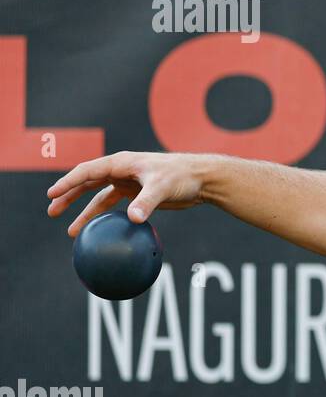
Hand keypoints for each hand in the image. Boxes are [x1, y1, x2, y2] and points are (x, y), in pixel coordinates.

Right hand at [47, 151, 208, 235]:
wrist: (203, 178)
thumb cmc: (182, 176)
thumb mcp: (162, 187)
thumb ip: (146, 202)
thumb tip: (133, 219)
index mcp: (122, 163)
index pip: (87, 171)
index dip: (67, 182)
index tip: (51, 194)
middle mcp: (122, 171)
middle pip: (88, 184)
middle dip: (68, 197)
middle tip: (52, 212)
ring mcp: (129, 183)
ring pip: (100, 198)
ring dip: (86, 213)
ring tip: (72, 232)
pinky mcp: (139, 195)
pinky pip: (117, 208)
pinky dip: (107, 218)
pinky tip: (100, 233)